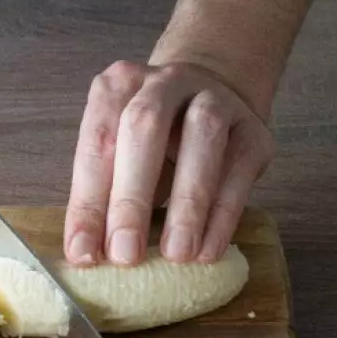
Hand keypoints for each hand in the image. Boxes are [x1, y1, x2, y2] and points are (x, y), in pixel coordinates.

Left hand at [64, 61, 273, 266]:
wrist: (214, 99)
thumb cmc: (153, 141)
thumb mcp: (119, 155)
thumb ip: (103, 195)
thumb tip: (88, 253)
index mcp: (118, 86)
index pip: (97, 143)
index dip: (88, 201)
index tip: (83, 254)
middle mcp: (165, 82)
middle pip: (144, 127)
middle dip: (131, 196)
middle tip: (125, 255)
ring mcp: (215, 99)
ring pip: (202, 137)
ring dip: (186, 202)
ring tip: (176, 255)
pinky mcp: (253, 130)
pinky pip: (239, 170)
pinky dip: (222, 215)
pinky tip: (207, 251)